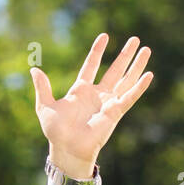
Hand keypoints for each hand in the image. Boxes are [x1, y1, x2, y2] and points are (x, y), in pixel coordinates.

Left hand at [30, 33, 152, 177]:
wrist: (66, 148)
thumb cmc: (55, 131)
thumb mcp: (45, 106)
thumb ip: (42, 88)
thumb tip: (34, 69)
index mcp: (80, 90)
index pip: (91, 65)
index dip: (97, 51)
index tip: (105, 36)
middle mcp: (97, 94)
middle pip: (114, 70)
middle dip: (125, 55)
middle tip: (135, 39)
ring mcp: (108, 102)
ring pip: (126, 80)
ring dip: (136, 66)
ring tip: (146, 50)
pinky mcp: (115, 112)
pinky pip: (129, 97)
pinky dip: (139, 87)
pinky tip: (148, 74)